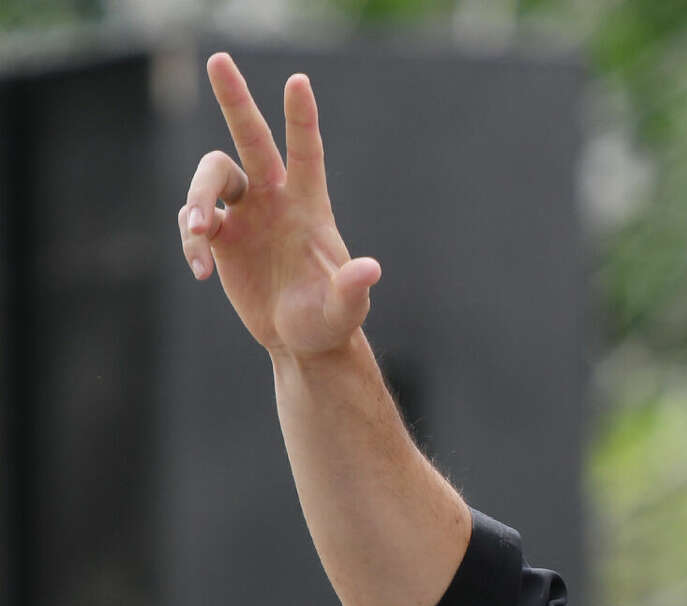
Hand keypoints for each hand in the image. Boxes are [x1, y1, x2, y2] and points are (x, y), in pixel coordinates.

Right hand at [178, 53, 380, 360]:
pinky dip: (191, 242)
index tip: (299, 80)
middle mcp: (273, 198)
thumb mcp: (345, 311)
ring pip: (209, 176)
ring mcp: (244, 213)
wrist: (302, 341)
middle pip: (250, 137)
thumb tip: (370, 270)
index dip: (301, 118)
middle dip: (235, 99)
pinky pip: (193, 222)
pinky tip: (201, 271)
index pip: (305, 152)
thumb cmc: (330, 322)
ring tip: (200, 234)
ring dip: (197, 199)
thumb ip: (353, 289)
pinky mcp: (220, 236)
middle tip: (219, 59)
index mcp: (309, 205)